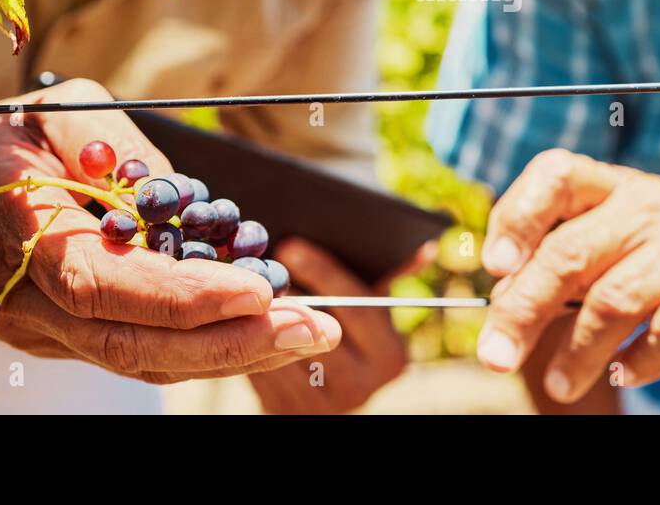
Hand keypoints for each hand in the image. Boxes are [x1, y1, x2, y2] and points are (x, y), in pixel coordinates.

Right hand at [0, 78, 342, 383]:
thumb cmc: (6, 137)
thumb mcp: (55, 107)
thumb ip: (105, 136)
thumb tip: (164, 187)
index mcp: (20, 233)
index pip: (105, 284)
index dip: (182, 297)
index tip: (256, 290)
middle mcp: (29, 300)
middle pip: (132, 343)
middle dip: (229, 341)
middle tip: (312, 329)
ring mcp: (46, 329)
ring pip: (141, 361)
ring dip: (231, 353)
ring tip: (306, 334)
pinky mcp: (70, 337)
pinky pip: (141, 353)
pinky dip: (207, 347)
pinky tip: (264, 332)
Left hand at [250, 238, 406, 413]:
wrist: (333, 391)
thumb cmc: (354, 334)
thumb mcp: (375, 308)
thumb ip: (391, 277)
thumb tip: (425, 247)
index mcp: (389, 355)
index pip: (355, 306)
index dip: (321, 273)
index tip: (290, 246)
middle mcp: (362, 385)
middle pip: (314, 330)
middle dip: (282, 294)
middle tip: (254, 262)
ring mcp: (323, 404)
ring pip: (281, 349)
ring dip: (256, 316)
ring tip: (239, 283)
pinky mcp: (287, 413)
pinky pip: (259, 371)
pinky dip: (243, 340)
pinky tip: (234, 315)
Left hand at [475, 149, 659, 403]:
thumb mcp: (623, 234)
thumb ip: (567, 257)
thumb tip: (504, 300)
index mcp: (617, 186)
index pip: (557, 175)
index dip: (518, 215)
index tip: (495, 267)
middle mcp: (649, 207)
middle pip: (572, 251)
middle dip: (525, 307)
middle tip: (496, 353)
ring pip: (615, 299)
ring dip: (577, 350)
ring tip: (557, 385)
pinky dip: (640, 360)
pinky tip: (623, 374)